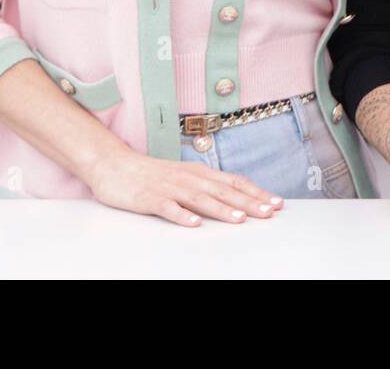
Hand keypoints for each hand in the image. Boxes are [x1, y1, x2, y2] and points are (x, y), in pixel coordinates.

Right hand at [83, 143, 284, 225]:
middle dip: (249, 202)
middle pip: (223, 191)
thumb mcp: (183, 177)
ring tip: (240, 219)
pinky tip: (193, 224)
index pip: (234, 182)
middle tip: (270, 212)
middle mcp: (188, 178)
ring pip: (199, 198)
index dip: (256, 192)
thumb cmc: (151, 174)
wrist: (114, 164)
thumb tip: (234, 199)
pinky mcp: (149, 198)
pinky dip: (181, 215)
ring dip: (221, 209)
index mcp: (198, 173)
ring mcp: (169, 187)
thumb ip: (206, 187)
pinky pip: (167, 208)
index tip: (276, 202)